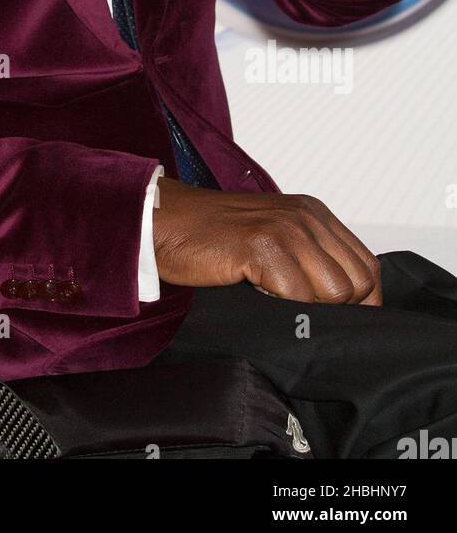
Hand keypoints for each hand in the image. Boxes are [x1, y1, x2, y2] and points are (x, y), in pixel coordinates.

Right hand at [153, 178, 382, 304]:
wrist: (164, 222)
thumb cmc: (213, 238)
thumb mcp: (275, 237)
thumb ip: (311, 259)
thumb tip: (346, 305)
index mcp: (314, 213)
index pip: (368, 268)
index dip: (360, 303)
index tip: (335, 320)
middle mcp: (306, 216)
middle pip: (358, 283)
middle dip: (334, 309)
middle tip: (296, 310)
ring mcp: (286, 228)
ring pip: (335, 293)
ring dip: (307, 308)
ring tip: (274, 298)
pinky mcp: (263, 245)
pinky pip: (299, 295)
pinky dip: (281, 306)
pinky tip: (255, 292)